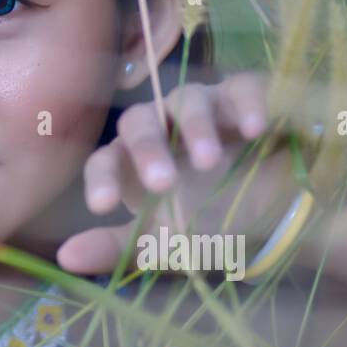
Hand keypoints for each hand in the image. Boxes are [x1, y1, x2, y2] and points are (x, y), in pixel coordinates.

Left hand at [57, 72, 270, 275]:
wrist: (281, 209)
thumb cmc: (214, 219)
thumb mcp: (167, 242)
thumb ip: (118, 247)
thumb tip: (65, 258)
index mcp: (135, 161)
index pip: (105, 159)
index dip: (100, 179)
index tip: (101, 208)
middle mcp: (163, 126)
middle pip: (139, 122)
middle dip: (148, 149)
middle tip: (164, 183)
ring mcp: (204, 105)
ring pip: (186, 99)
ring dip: (195, 127)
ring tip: (210, 161)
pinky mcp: (246, 95)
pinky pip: (241, 89)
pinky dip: (247, 104)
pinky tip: (256, 129)